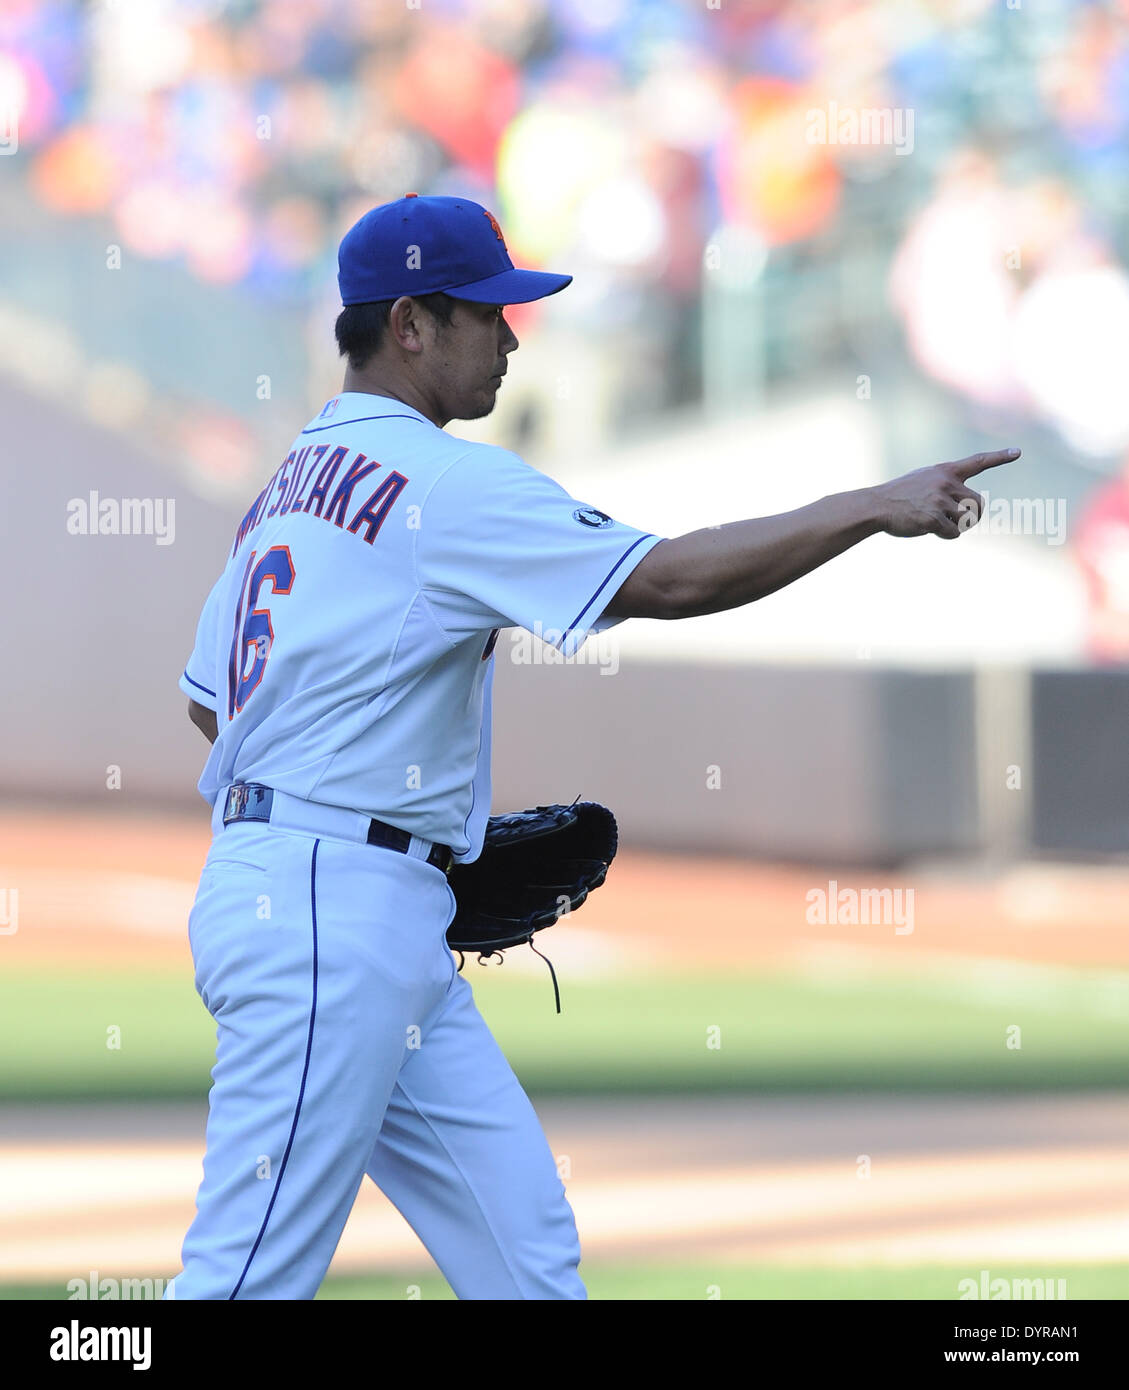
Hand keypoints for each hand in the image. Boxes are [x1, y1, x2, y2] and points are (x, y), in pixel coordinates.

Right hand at [872, 448, 1020, 539]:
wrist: (876, 505)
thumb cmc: (900, 495)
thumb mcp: (924, 480)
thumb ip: (946, 485)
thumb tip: (967, 506)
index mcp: (945, 471)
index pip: (977, 462)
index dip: (999, 456)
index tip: (1018, 452)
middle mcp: (945, 483)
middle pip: (979, 503)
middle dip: (974, 516)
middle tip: (960, 520)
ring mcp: (939, 500)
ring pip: (967, 521)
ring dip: (957, 527)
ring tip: (938, 523)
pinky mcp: (932, 518)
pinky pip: (953, 533)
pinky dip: (945, 535)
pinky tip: (929, 529)